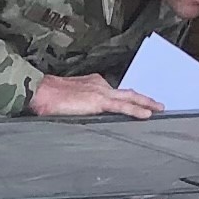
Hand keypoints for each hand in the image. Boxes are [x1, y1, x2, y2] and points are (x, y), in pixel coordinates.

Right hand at [27, 73, 162, 118]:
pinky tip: (147, 114)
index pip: (113, 92)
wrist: (40, 92)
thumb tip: (79, 115)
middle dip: (143, 98)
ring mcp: (100, 92)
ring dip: (146, 103)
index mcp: (91, 84)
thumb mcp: (67, 100)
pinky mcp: (99, 101)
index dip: (126, 98)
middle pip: (126, 92)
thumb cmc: (47, 97)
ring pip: (129, 97)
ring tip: (159, 108)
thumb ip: (77, 106)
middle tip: (157, 104)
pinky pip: (123, 106)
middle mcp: (99, 85)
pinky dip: (137, 110)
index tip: (135, 101)